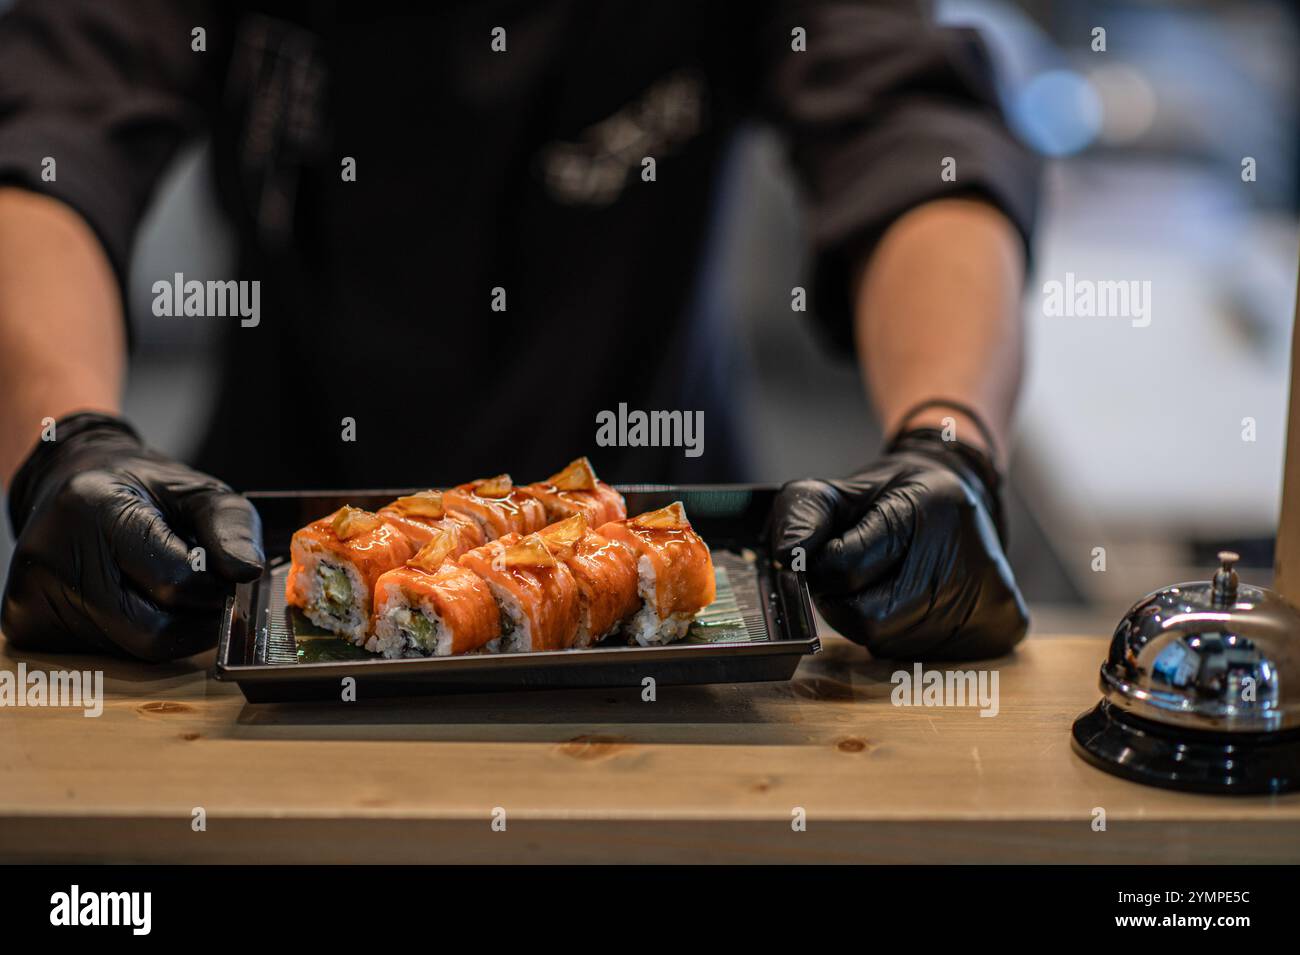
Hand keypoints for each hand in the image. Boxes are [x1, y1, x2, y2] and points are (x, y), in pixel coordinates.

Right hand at [3, 412, 264, 660]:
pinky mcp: (25, 625)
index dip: (212, 589)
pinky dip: (131, 637)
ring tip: (160, 588)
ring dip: (165, 630)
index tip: (222, 577)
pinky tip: (129, 599)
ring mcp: (31, 595)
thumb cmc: (145, 491)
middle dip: (193, 621)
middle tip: (203, 595)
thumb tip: (247, 571)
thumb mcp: (199, 492)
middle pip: (150, 632)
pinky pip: (103, 655)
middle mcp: (52, 554)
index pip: (173, 582)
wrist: (72, 485)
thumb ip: (231, 527)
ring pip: (130, 652)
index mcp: (94, 508)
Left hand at [770, 429, 1026, 659]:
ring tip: (892, 583)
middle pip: (867, 619)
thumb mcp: (843, 489)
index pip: (845, 569)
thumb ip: (804, 514)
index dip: (824, 566)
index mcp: (931, 510)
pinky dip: (906, 634)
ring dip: (874, 620)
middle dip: (845, 601)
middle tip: (857, 576)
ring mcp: (990, 601)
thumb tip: (788, 553)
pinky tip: (920, 601)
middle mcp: (968, 558)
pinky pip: (922, 655)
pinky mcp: (999, 630)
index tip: (831, 553)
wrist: (962, 500)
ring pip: (890, 643)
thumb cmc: (894, 497)